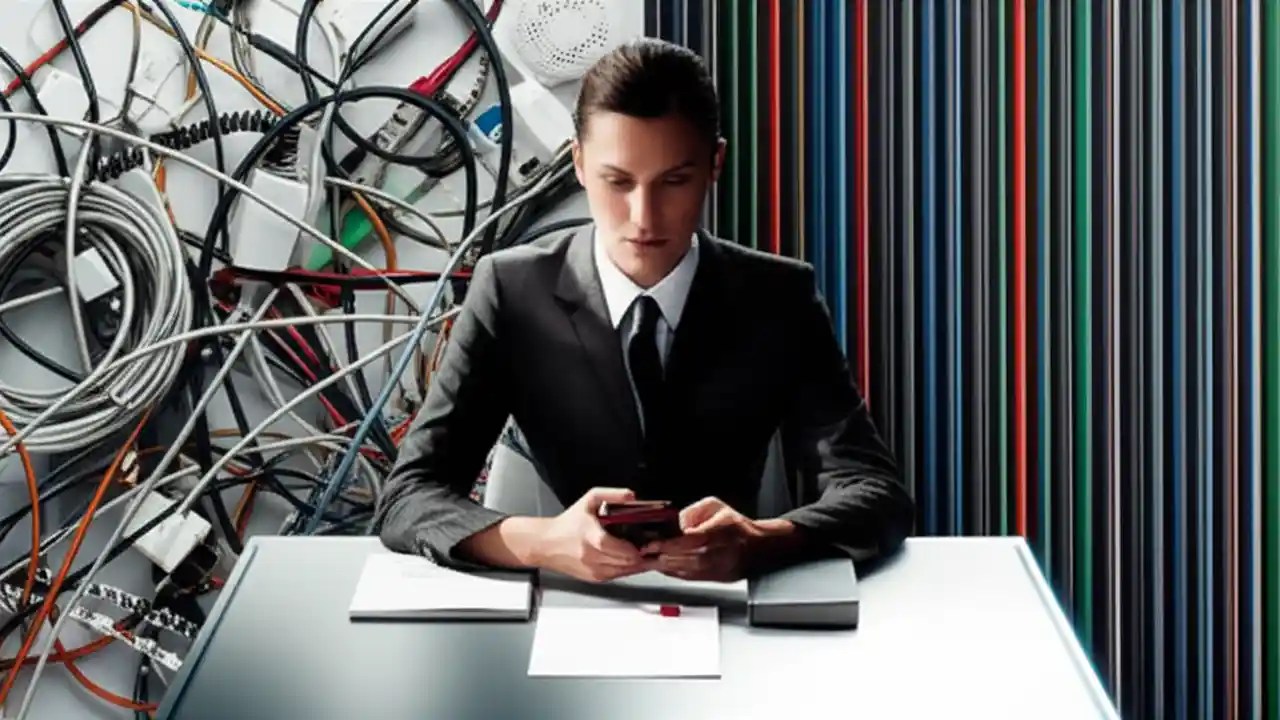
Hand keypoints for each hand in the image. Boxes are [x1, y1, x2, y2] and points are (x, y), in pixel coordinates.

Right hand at [529, 487, 649, 582]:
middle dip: (644, 557)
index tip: (649, 542)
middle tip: (655, 549)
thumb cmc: (566, 524)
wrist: (545, 544)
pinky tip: (631, 561)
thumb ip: (611, 494)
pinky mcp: (594, 578)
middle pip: (629, 563)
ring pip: (625, 572)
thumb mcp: (589, 501)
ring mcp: (594, 570)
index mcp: (594, 539)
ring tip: (648, 556)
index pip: (625, 550)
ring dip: (638, 565)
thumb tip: (631, 495)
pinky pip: (617, 576)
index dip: (640, 548)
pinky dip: (627, 570)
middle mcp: (594, 558)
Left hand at [640, 497, 787, 581]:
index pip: (680, 543)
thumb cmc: (737, 527)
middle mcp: (708, 555)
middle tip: (643, 550)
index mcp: (711, 536)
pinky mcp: (706, 579)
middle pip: (674, 558)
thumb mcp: (715, 506)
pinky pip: (683, 576)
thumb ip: (693, 511)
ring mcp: (707, 570)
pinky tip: (663, 565)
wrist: (757, 548)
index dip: (661, 544)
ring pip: (676, 569)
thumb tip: (678, 521)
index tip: (648, 543)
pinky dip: (670, 571)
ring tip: (649, 558)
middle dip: (656, 555)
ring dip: (660, 564)